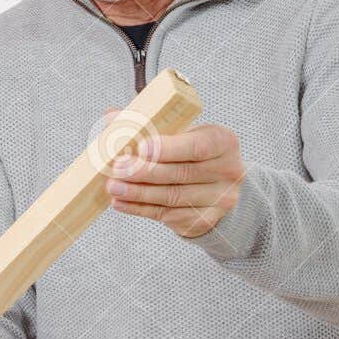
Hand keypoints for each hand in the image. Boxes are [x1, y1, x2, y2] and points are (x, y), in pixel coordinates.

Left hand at [106, 121, 244, 238]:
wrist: (218, 188)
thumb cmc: (192, 154)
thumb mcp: (182, 133)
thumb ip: (148, 124)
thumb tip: (112, 117)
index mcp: (223, 143)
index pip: (197, 146)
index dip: (169, 148)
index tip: (141, 148)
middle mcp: (227, 172)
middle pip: (181, 173)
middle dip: (145, 172)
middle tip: (118, 169)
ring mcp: (218, 200)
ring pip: (172, 197)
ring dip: (138, 193)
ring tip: (114, 187)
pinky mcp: (203, 220)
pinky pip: (167, 215)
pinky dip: (140, 209)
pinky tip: (121, 203)